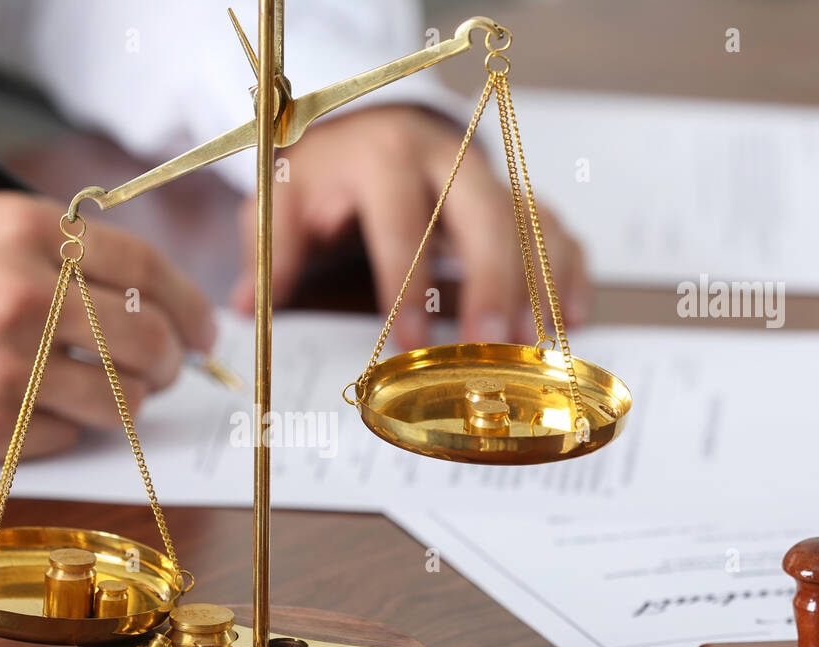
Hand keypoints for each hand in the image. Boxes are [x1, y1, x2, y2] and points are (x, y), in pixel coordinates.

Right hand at [0, 182, 213, 463]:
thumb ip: (53, 235)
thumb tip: (136, 275)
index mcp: (27, 234)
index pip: (148, 268)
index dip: (190, 305)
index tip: (204, 329)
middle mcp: (25, 300)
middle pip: (148, 341)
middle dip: (172, 362)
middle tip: (170, 370)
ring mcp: (7, 372)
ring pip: (121, 400)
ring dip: (134, 402)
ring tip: (123, 395)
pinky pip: (70, 438)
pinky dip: (74, 429)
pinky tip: (51, 414)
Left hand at [230, 105, 590, 348]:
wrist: (354, 129)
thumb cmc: (316, 177)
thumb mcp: (279, 205)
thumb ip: (270, 254)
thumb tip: (246, 306)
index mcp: (379, 156)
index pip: (399, 220)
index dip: (405, 284)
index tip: (410, 344)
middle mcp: (442, 158)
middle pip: (483, 212)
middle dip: (490, 281)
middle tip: (491, 344)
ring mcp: (483, 176)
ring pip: (527, 218)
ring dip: (539, 281)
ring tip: (539, 344)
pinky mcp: (509, 196)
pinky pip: (553, 225)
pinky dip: (571, 268)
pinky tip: (572, 318)